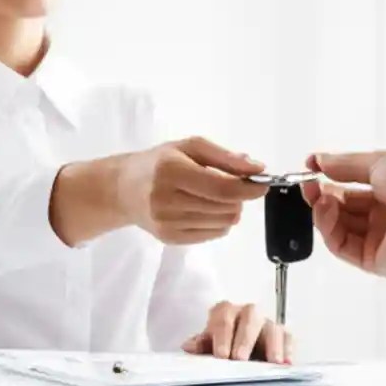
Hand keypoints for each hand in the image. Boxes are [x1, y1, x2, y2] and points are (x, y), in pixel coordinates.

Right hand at [52, 137, 266, 246]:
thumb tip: (257, 168)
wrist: (123, 189)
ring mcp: (168, 223)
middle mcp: (167, 200)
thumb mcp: (189, 147)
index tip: (263, 184)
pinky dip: (218, 221)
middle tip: (232, 184)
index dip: (248, 188)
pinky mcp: (170, 239)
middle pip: (226, 207)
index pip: (222, 188)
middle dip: (239, 196)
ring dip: (229, 209)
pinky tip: (204, 208)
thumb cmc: (158, 163)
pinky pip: (213, 234)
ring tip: (214, 196)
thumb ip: (225, 157)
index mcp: (172, 171)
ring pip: (223, 223)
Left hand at [181, 301, 292, 363]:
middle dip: (245, 339)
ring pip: (272, 327)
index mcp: (225, 312)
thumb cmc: (221, 344)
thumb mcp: (208, 344)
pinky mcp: (282, 335)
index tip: (221, 355)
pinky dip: (288, 350)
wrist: (234, 348)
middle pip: (250, 317)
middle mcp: (247, 313)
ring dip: (272, 345)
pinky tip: (287, 363)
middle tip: (240, 358)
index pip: (224, 317)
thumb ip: (201, 344)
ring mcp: (266, 324)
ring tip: (272, 362)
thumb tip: (189, 346)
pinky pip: (288, 338)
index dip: (222, 336)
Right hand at [301, 151, 385, 276]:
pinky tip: (326, 210)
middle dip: (322, 196)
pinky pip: (342, 246)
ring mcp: (377, 239)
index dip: (330, 179)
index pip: (351, 187)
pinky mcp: (372, 260)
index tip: (311, 170)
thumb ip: (345, 164)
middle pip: (342, 208)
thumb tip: (319, 160)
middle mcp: (382, 216)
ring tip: (318, 197)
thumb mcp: (379, 162)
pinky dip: (329, 229)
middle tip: (307, 186)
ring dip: (323, 211)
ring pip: (338, 227)